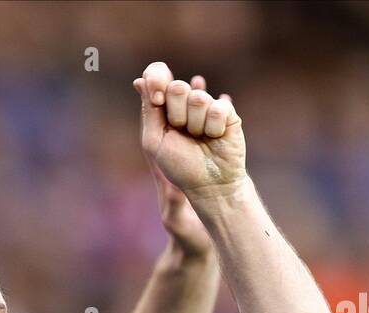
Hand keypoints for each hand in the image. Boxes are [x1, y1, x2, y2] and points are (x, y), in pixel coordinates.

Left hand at [134, 63, 244, 199]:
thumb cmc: (179, 165)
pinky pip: (217, 107)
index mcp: (164, 105)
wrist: (208, 184)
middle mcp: (185, 101)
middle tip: (182, 131)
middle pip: (177, 87)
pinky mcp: (227, 111)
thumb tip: (141, 80)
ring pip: (198, 98)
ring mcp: (206, 104)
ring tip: (200, 138)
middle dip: (176, 114)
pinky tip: (215, 136)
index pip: (156, 73)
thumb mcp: (154, 140)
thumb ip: (148, 110)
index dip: (157, 80)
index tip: (158, 100)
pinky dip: (213, 128)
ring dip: (196, 125)